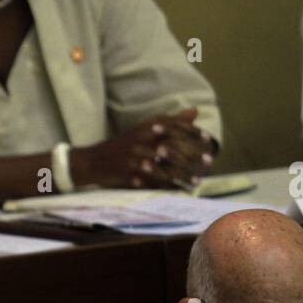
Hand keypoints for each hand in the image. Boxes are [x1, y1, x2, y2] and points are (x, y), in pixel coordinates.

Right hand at [71, 109, 213, 189]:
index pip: (174, 126)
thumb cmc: (124, 144)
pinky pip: (153, 182)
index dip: (193, 132)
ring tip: (197, 182)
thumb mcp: (145, 128)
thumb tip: (194, 111)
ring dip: (183, 175)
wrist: (94, 161)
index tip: (207, 140)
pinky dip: (168, 187)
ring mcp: (134, 157)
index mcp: (146, 126)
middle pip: (173, 146)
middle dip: (192, 155)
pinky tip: (180, 190)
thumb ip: (170, 121)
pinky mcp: (129, 173)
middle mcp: (141, 139)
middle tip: (208, 162)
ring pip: (165, 167)